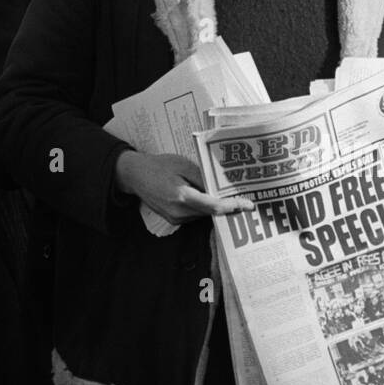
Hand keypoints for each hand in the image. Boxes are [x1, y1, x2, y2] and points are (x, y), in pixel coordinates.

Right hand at [114, 150, 254, 226]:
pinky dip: (204, 208)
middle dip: (228, 207)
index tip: (249, 205)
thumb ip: (202, 177)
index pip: (214, 206)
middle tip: (245, 200)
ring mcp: (176, 218)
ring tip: (229, 196)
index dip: (233, 206)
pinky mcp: (173, 219)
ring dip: (216, 207)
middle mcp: (179, 212)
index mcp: (182, 196)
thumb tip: (220, 188)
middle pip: (211, 213)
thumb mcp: (183, 165)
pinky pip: (195, 215)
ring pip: (204, 215)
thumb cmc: (159, 165)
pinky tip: (209, 198)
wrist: (135, 175)